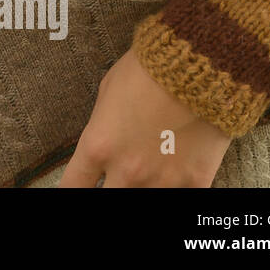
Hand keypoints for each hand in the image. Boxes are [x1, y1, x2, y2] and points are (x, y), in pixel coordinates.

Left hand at [60, 49, 231, 186]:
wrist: (199, 65)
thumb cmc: (149, 70)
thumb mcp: (108, 92)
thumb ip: (103, 126)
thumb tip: (104, 143)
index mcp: (98, 146)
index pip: (73, 187)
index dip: (70, 192)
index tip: (76, 190)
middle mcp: (127, 170)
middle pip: (107, 201)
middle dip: (108, 192)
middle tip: (117, 180)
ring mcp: (162, 180)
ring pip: (144, 203)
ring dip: (143, 190)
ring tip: (149, 173)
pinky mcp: (196, 181)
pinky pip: (183, 201)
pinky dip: (177, 190)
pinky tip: (176, 177)